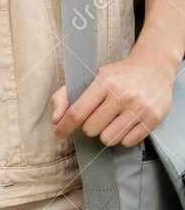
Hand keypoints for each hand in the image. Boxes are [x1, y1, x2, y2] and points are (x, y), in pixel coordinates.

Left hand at [51, 40, 177, 147]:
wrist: (153, 67)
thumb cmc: (118, 76)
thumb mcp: (90, 77)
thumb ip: (66, 96)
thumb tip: (56, 119)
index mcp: (103, 82)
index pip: (77, 112)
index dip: (64, 126)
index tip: (58, 133)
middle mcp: (122, 95)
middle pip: (91, 129)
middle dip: (89, 126)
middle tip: (96, 117)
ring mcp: (139, 108)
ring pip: (109, 139)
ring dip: (106, 133)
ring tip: (111, 120)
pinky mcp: (153, 119)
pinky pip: (128, 142)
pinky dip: (123, 137)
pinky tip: (125, 124)